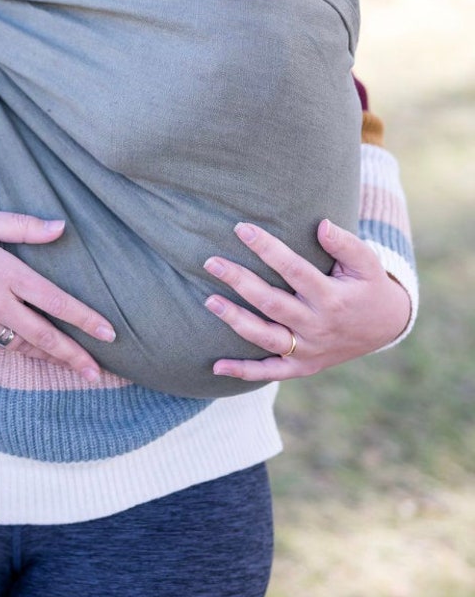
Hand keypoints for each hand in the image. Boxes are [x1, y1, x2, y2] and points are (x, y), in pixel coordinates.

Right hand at [0, 210, 114, 380]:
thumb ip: (22, 227)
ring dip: (45, 356)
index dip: (85, 318)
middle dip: (74, 356)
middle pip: (43, 337)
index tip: (109, 333)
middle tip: (98, 371)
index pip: (55, 301)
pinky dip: (6, 344)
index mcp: (4, 272)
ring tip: (70, 365)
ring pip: (18, 345)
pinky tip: (19, 344)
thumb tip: (60, 228)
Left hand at [205, 219, 411, 382]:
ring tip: (209, 301)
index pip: (294, 270)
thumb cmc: (370, 286)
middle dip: (239, 282)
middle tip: (211, 262)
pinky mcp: (304, 366)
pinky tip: (217, 367)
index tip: (243, 229)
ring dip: (236, 320)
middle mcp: (318, 327)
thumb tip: (322, 224)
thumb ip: (346, 244)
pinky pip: (271, 372)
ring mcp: (310, 350)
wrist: (387, 327)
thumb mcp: (368, 263)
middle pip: (272, 303)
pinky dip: (245, 372)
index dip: (268, 249)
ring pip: (266, 338)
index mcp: (332, 298)